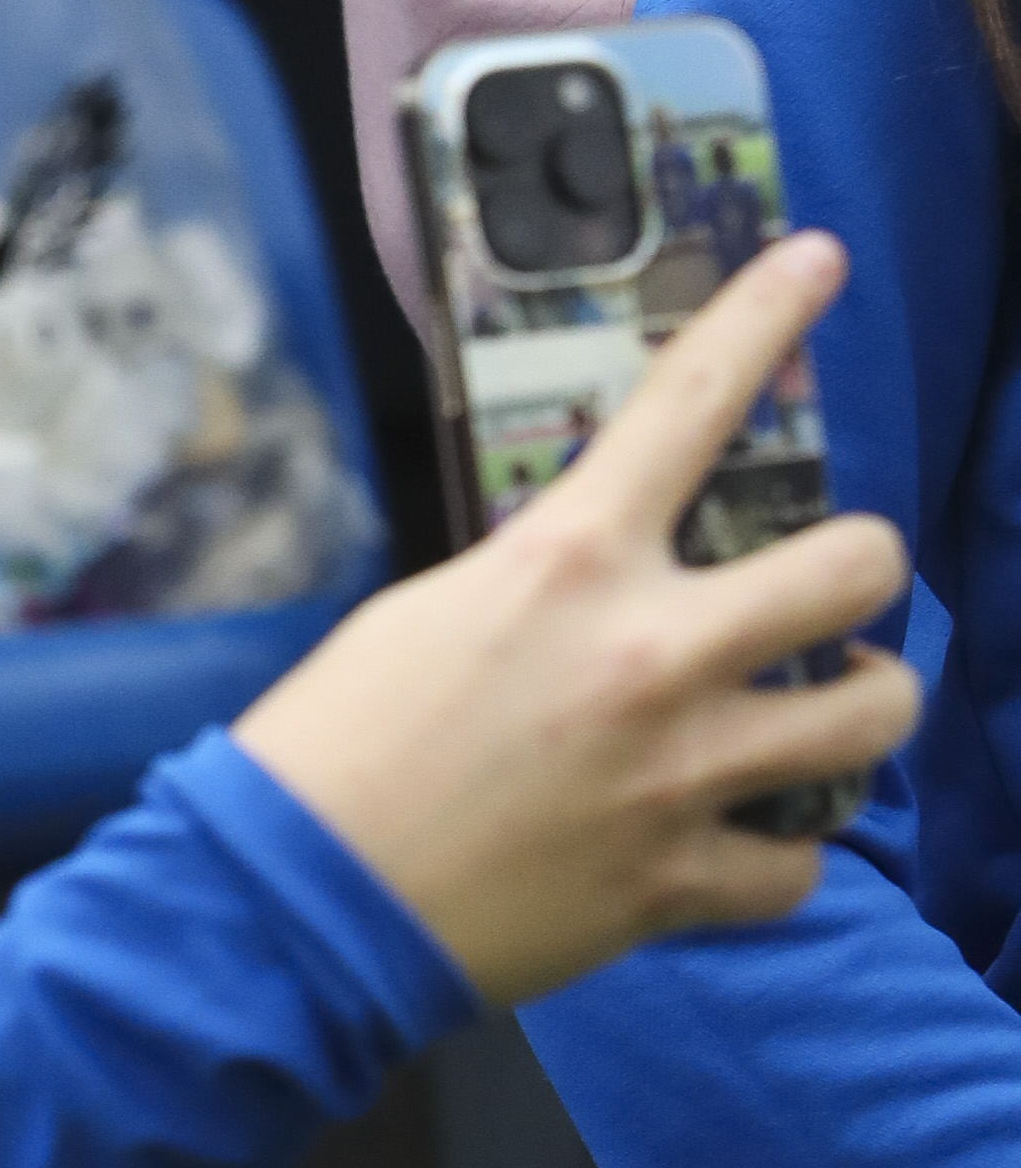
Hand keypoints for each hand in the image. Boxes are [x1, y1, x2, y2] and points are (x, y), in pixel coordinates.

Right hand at [233, 234, 917, 1000]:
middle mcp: (650, 656)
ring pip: (873, 717)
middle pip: (858, 566)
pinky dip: (779, 850)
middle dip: (866, 566)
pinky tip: (748, 840)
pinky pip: (801, 863)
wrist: (294, 902)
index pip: (694, 399)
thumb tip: (611, 580)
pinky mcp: (677, 883)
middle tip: (838, 588)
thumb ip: (547, 583)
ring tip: (836, 707)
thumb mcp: (433, 611)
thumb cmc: (334, 747)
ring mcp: (678, 774)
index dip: (768, 313)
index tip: (818, 265)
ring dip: (865, 703)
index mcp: (570, 563)